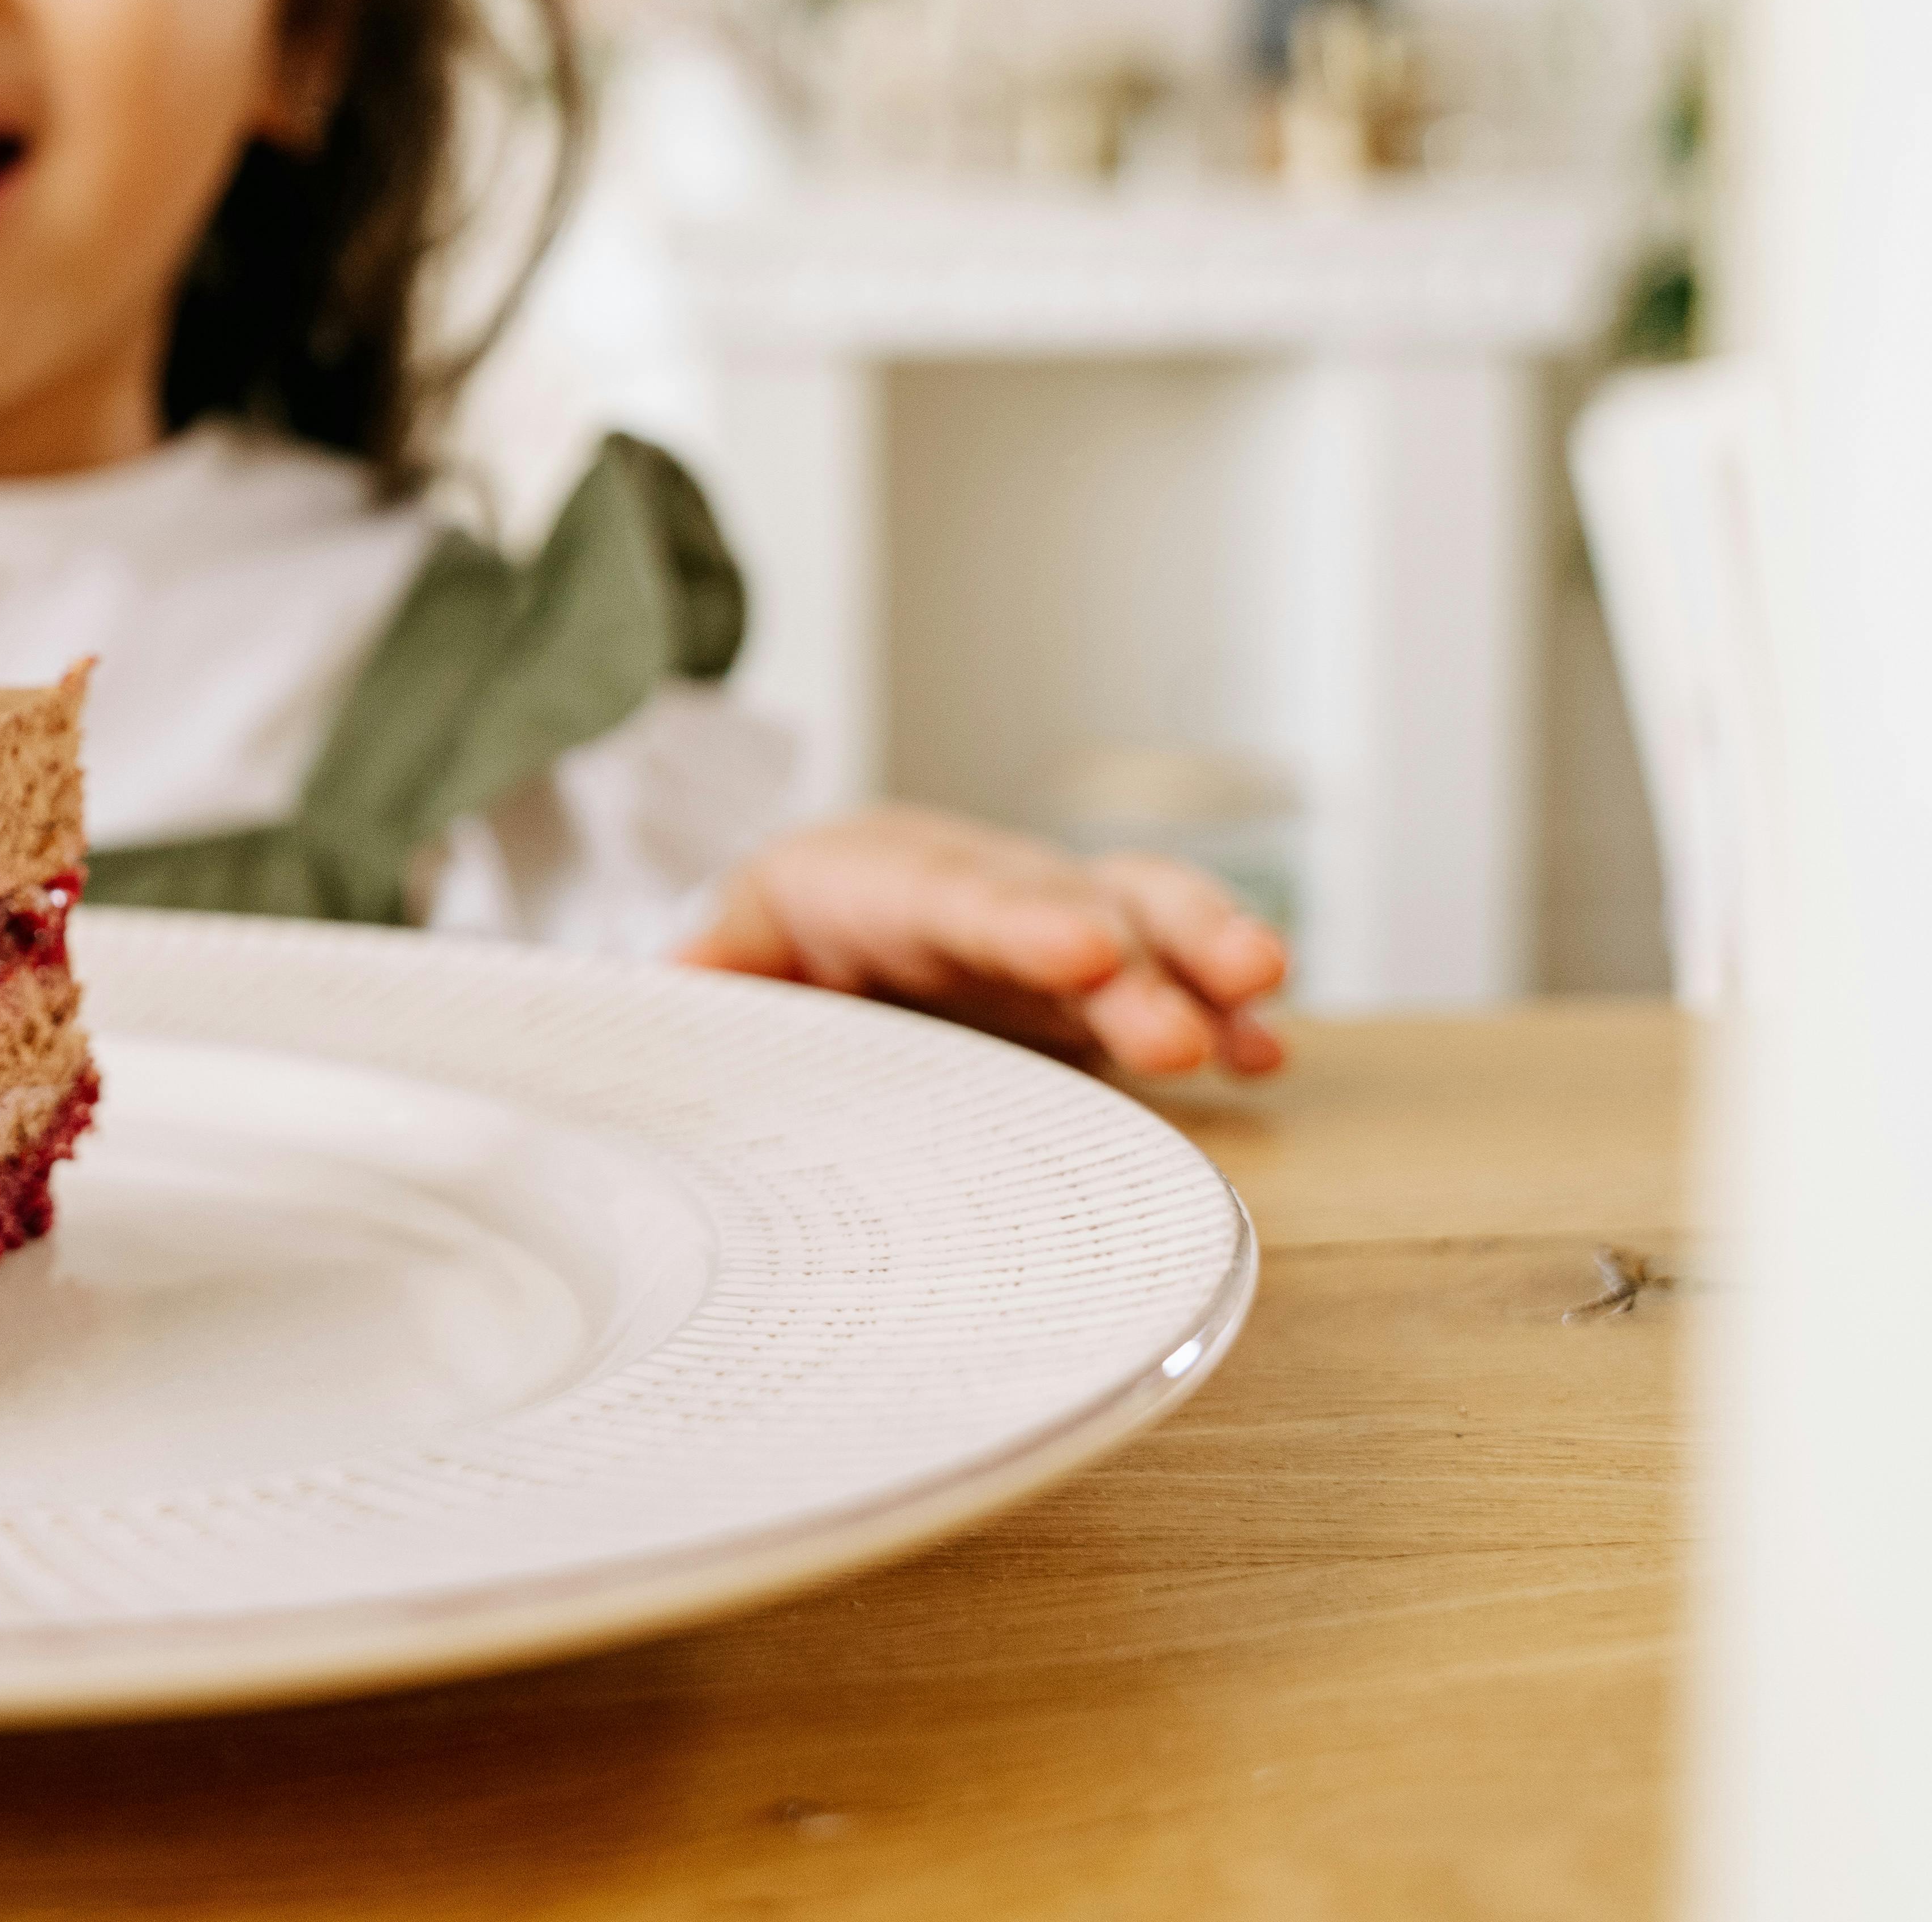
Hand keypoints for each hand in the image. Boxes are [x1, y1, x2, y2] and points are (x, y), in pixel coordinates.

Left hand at [680, 806, 1287, 1077]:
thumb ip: (715, 961)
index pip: (960, 896)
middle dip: (1144, 958)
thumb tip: (667, 982)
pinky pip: (1176, 986)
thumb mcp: (741, 929)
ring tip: (1261, 1011)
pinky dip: (1225, 1013)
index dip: (1025, 920)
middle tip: (1190, 1018)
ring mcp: (1064, 934)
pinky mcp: (1104, 987)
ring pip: (1151, 926)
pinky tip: (1264, 1052)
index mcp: (895, 880)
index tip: (1084, 949)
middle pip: (1078, 908)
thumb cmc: (795, 920)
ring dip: (1207, 964)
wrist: (849, 898)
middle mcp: (997, 895)